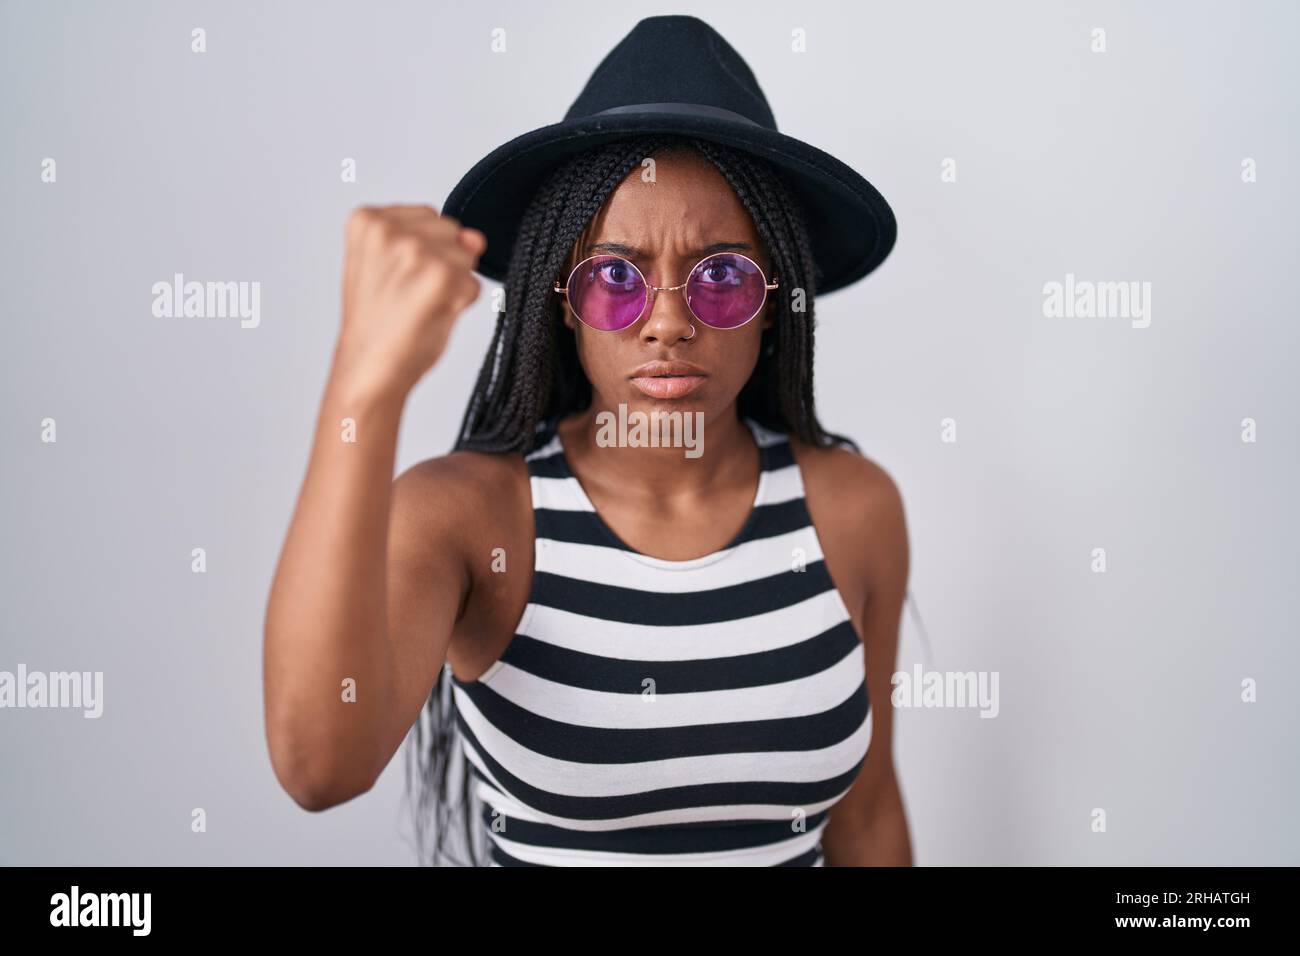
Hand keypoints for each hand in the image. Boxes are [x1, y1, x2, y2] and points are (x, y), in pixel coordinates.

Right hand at [333, 204, 485, 403]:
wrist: (369, 370)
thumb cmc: (379, 324)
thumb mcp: (395, 268)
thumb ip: (433, 241)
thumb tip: (476, 237)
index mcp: (367, 219)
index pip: (428, 216)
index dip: (423, 252)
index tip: (397, 278)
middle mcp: (388, 229)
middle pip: (450, 230)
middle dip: (442, 262)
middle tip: (409, 295)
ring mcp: (415, 250)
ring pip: (466, 256)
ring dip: (453, 284)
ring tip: (419, 305)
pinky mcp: (441, 276)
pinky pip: (474, 284)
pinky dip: (461, 304)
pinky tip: (430, 317)